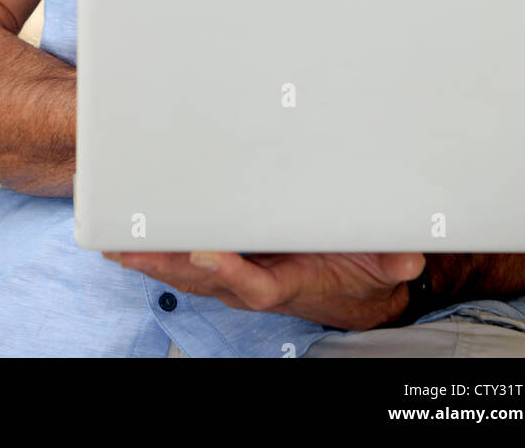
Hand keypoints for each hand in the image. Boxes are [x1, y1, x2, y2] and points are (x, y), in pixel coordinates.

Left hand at [101, 249, 425, 329]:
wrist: (354, 284)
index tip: (207, 252)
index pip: (257, 283)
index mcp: (292, 282)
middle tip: (133, 245)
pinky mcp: (229, 264)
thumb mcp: (385, 265)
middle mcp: (257, 283)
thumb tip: (407, 256)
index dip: (231, 272)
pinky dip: (157, 251)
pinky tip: (128, 241)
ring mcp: (239, 276)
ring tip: (116, 242)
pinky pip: (188, 260)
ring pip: (190, 273)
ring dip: (153, 260)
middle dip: (169, 263)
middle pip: (207, 278)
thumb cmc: (362, 268)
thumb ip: (393, 260)